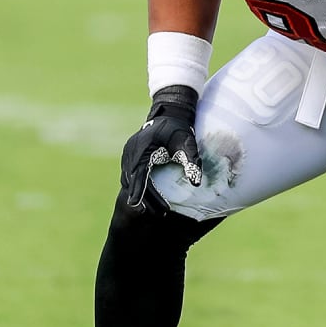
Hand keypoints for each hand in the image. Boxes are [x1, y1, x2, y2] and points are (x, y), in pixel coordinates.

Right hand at [120, 85, 202, 213]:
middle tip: (160, 213)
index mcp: (141, 149)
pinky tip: (150, 198)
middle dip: (145, 198)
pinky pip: (132, 176)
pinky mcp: (131, 157)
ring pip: (131, 180)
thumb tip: (196, 183)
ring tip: (157, 211)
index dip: (138, 192)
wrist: (169, 113)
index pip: (138, 175)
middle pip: (134, 181)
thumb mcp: (187, 142)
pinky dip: (140, 187)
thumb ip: (192, 161)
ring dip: (142, 194)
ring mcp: (128, 155)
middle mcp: (130, 153)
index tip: (137, 207)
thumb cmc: (178, 127)